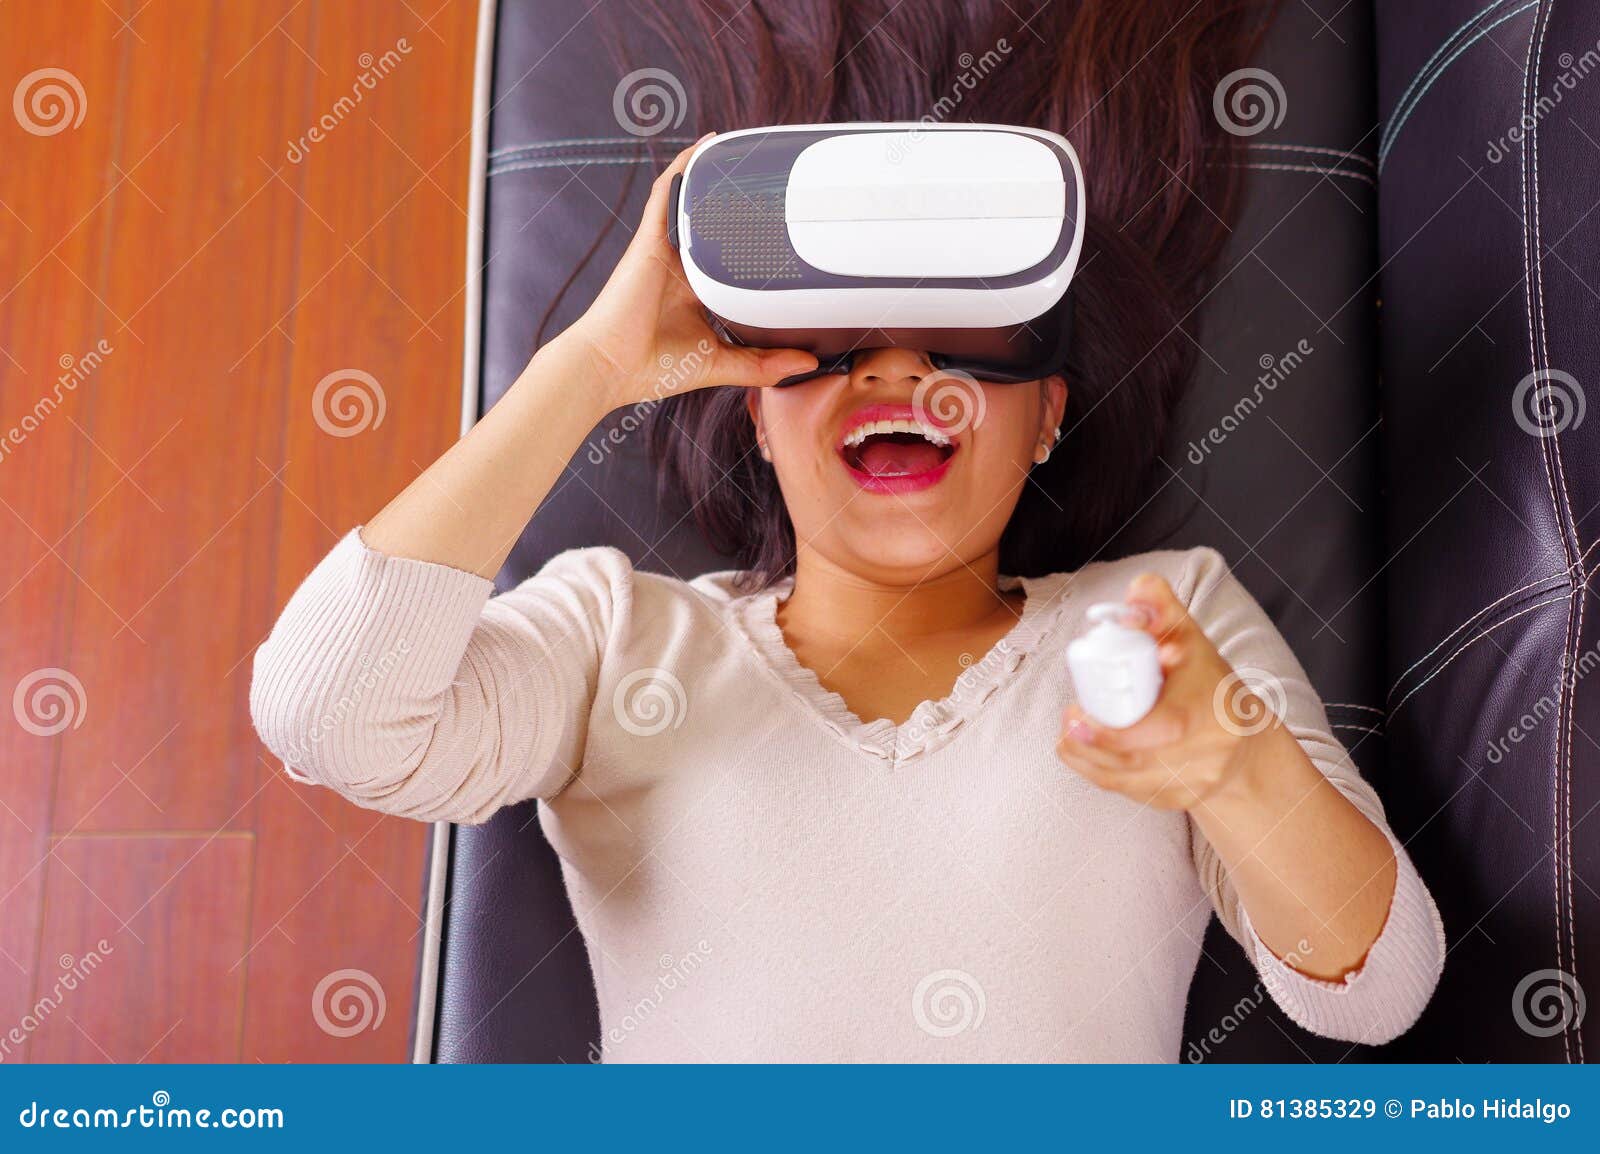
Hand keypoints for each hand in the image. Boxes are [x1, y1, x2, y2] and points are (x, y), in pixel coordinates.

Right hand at [541, 134, 818, 410]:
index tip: (785, 231)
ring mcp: (665, 248)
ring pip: (695, 202)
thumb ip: (763, 363)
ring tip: (748, 151)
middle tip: (774, 182)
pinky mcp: (650, 239)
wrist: (611, 365)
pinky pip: (667, 193)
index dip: (753, 240)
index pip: (731, 257)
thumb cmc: (653, 367)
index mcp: (698, 291)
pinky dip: (685, 168)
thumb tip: (806, 361)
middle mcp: (682, 265)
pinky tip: (706, 146)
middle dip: (739, 202)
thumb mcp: (722, 364)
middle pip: (714, 223)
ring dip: (716, 176)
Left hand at [1055, 573, 1286, 810]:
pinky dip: (1100, 774)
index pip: (1165, 726)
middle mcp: (1211, 751)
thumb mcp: (1189, 639)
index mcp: (1214, 708)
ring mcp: (1197, 781)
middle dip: (1093, 744)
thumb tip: (1138, 588)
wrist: (1242, 739)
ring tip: (1067, 736)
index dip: (1116, 730)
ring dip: (1088, 759)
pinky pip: (1131, 792)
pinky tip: (1080, 754)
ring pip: (1130, 780)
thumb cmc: (1205, 682)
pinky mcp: (1180, 800)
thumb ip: (1163, 609)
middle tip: (1067, 722)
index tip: (1077, 716)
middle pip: (1140, 758)